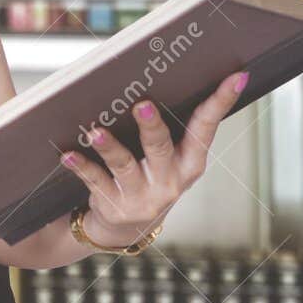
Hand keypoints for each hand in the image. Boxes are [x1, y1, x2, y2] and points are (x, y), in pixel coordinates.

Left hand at [58, 68, 250, 249]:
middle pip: (160, 148)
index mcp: (190, 163)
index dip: (220, 102)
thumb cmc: (151, 177)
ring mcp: (142, 195)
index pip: (206, 128)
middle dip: (151, 127)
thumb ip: (174, 127)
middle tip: (142, 104)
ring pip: (125, 165)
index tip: (234, 77)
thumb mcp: (172, 158)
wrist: (125, 228)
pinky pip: (96, 181)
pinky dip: (82, 166)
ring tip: (96, 131)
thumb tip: (169, 74)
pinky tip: (68, 154)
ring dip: (109, 146)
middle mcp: (170, 180)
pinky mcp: (114, 204)